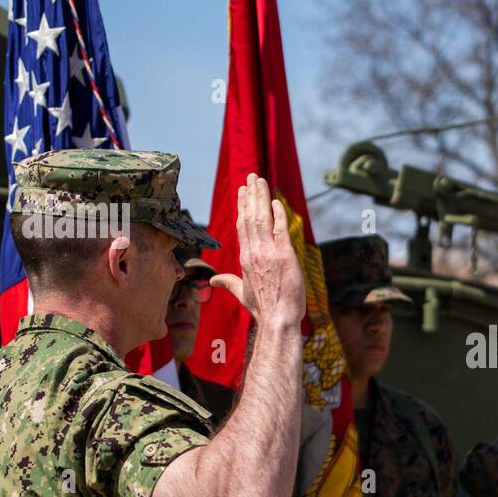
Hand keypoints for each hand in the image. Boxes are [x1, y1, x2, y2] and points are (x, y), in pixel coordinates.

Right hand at [211, 173, 306, 325]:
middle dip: (252, 195)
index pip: (242, 226)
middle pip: (250, 217)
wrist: (277, 319)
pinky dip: (278, 214)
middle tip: (253, 177)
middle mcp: (254, 252)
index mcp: (245, 258)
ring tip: (261, 181)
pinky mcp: (285, 256)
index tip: (244, 191)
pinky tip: (277, 202)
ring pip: (262, 219)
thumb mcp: (241, 294)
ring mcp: (269, 253)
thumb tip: (213, 281)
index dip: (243, 206)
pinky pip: (280, 229)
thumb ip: (227, 283)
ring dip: (262, 198)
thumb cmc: (262, 308)